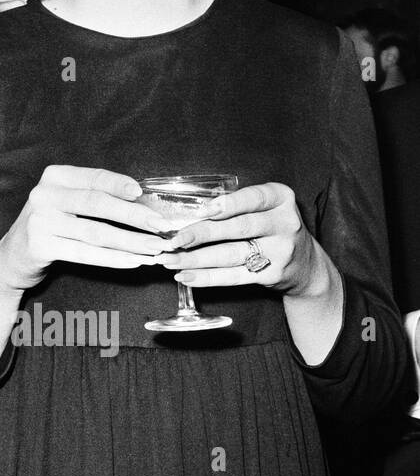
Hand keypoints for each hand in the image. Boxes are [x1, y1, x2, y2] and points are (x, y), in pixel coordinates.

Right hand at [0, 164, 175, 291]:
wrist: (12, 256)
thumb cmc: (49, 226)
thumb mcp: (65, 202)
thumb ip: (94, 197)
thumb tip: (143, 202)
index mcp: (54, 177)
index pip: (94, 178)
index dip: (120, 185)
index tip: (143, 193)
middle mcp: (44, 195)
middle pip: (97, 204)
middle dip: (134, 216)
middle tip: (162, 226)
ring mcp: (40, 221)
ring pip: (95, 232)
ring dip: (130, 242)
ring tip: (154, 249)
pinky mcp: (40, 246)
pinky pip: (84, 253)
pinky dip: (112, 259)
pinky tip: (132, 262)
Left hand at [157, 182, 327, 296]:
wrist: (305, 264)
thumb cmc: (271, 226)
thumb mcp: (264, 206)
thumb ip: (235, 204)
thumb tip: (186, 213)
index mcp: (281, 198)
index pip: (253, 198)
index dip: (227, 204)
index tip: (201, 210)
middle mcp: (284, 224)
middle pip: (238, 228)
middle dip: (201, 234)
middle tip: (174, 240)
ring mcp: (280, 252)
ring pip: (231, 254)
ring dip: (196, 259)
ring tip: (170, 260)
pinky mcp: (271, 275)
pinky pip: (234, 277)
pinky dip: (207, 277)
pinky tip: (186, 276)